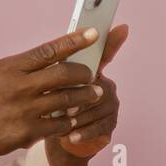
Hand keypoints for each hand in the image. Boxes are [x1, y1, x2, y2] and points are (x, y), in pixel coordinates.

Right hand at [0, 27, 103, 165]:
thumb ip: (21, 69)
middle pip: (64, 73)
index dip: (73, 41)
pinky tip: (72, 119)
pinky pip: (60, 124)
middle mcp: (18, 86)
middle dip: (85, 73)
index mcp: (9, 68)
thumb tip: (51, 60)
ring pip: (68, 99)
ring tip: (94, 94)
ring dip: (86, 96)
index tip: (91, 34)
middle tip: (92, 74)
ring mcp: (25, 109)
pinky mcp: (28, 131)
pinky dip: (70, 121)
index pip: (48, 50)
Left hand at [53, 24, 127, 158]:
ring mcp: (110, 104)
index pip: (103, 52)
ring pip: (98, 107)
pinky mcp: (110, 124)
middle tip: (62, 105)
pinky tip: (70, 136)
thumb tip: (43, 60)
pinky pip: (100, 127)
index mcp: (89, 70)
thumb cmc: (48, 106)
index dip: (112, 41)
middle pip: (97, 85)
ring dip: (78, 117)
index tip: (122, 28)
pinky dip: (83, 132)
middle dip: (78, 95)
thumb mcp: (43, 87)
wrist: (55, 135)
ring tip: (61, 123)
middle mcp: (105, 84)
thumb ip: (47, 73)